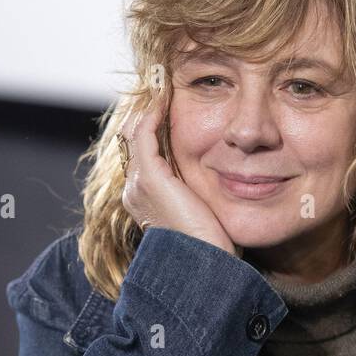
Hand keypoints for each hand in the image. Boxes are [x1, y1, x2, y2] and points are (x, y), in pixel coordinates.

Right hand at [118, 98, 236, 255]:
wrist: (203, 266)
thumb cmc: (209, 247)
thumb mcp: (203, 215)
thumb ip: (200, 194)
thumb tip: (223, 180)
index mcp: (144, 200)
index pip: (141, 154)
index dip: (152, 130)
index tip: (169, 109)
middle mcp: (134, 191)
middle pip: (132, 141)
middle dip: (147, 115)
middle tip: (164, 91)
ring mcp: (138, 184)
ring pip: (135, 133)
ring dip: (149, 109)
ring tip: (163, 89)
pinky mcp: (150, 178)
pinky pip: (144, 134)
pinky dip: (153, 113)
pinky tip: (165, 99)